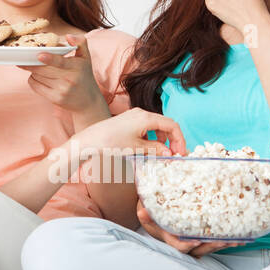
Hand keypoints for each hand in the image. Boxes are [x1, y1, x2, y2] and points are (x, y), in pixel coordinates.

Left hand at [16, 33, 107, 115]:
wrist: (88, 102)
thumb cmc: (84, 76)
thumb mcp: (86, 58)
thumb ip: (80, 42)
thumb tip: (68, 36)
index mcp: (77, 67)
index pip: (61, 62)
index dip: (50, 58)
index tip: (39, 55)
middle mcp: (69, 80)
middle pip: (43, 69)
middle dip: (32, 63)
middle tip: (24, 57)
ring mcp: (62, 91)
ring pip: (37, 76)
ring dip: (33, 70)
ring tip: (38, 68)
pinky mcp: (55, 99)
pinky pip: (35, 85)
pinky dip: (32, 79)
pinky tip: (38, 77)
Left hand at [72, 107, 186, 155]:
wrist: (89, 141)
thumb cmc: (111, 143)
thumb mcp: (136, 148)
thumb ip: (156, 149)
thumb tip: (169, 153)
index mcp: (146, 117)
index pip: (172, 125)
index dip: (179, 139)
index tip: (180, 153)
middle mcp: (141, 113)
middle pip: (165, 124)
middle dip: (171, 140)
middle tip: (172, 155)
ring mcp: (134, 116)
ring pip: (156, 126)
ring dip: (161, 140)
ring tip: (159, 154)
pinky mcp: (128, 121)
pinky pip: (146, 128)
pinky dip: (151, 138)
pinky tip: (146, 149)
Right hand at [136, 200, 245, 257]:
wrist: (156, 216)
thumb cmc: (152, 214)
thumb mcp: (146, 212)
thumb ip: (147, 214)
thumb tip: (144, 212)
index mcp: (170, 239)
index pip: (180, 246)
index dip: (188, 244)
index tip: (197, 240)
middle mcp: (184, 244)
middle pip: (200, 249)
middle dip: (213, 245)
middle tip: (226, 239)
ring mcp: (194, 244)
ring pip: (210, 247)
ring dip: (224, 244)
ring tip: (237, 238)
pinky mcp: (203, 241)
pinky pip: (216, 243)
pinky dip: (228, 240)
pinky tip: (240, 236)